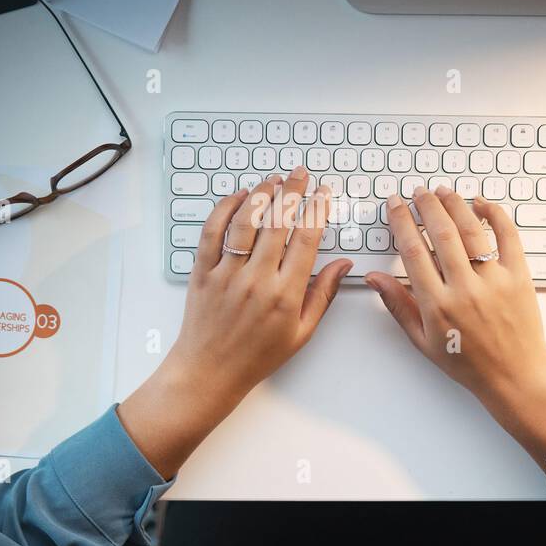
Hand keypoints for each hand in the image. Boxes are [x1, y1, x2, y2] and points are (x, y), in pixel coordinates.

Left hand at [119, 167, 350, 476]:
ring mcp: (226, 274)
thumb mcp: (302, 332)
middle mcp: (256, 280)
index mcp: (285, 295)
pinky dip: (224, 209)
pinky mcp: (202, 272)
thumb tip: (344, 265)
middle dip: (292, 191)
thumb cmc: (256, 356)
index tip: (323, 192)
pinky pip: (212, 232)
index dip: (317, 209)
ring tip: (272, 180)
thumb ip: (324, 294)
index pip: (306, 239)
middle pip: (278, 222)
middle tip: (300, 174)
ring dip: (261, 194)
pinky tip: (238, 197)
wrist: (209, 372)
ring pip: (245, 221)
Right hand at [365, 185, 545, 469]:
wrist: (515, 376)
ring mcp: (494, 280)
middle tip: (417, 191)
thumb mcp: (423, 340)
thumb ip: (398, 305)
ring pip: (471, 229)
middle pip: (441, 232)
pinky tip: (482, 203)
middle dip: (425, 205)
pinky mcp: (520, 276)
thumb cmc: (468, 362)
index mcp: (437, 304)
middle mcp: (465, 288)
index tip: (395, 204)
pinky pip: (508, 236)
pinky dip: (495, 215)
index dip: (401, 221)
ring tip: (443, 192)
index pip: (412, 250)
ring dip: (454, 205)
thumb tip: (374, 277)